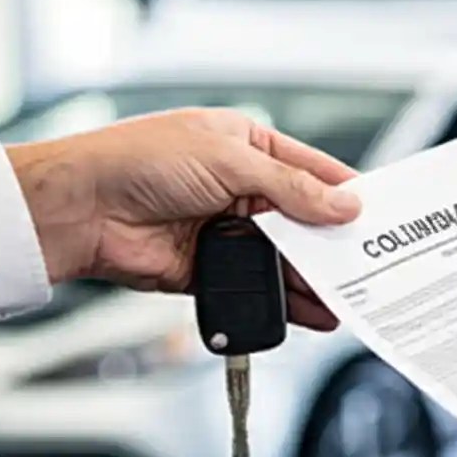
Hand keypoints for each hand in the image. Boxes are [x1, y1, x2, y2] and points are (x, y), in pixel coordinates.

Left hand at [5, 108, 360, 330]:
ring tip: (347, 297)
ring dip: (312, 278)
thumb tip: (342, 205)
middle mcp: (239, 186)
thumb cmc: (138, 162)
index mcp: (246, 145)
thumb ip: (291, 188)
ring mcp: (224, 229)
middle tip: (369, 265)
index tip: (379, 216)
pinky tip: (309, 311)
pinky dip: (282, 301)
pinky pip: (256, 286)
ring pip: (283, 257)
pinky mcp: (208, 268)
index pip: (311, 170)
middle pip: (302, 219)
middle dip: (333, 243)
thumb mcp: (229, 160)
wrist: (77, 209)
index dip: (345, 193)